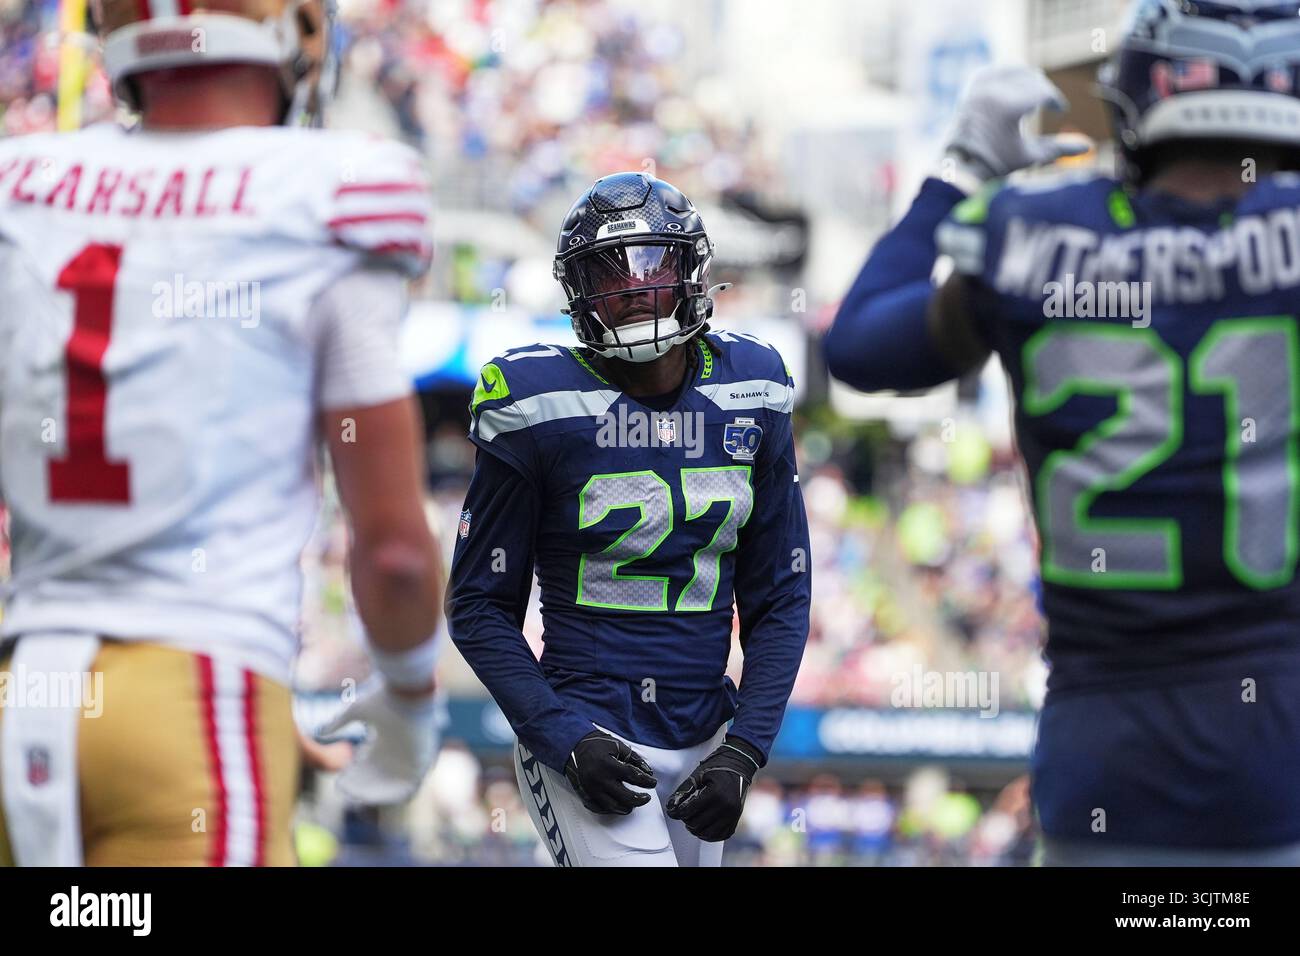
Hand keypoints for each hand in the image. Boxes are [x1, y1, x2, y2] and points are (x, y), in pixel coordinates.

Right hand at [319, 683, 440, 804]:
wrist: (410, 691)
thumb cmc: (384, 698)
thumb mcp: (355, 711)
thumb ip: (338, 723)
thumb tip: (318, 732)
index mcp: (386, 739)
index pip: (369, 765)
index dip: (354, 776)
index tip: (339, 783)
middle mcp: (399, 751)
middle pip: (379, 779)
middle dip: (362, 788)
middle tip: (346, 793)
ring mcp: (411, 758)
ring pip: (392, 786)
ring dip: (374, 794)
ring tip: (356, 797)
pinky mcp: (422, 762)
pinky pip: (409, 788)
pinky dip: (392, 796)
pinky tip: (373, 798)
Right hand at [564, 730, 657, 814]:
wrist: (575, 746)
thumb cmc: (598, 745)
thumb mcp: (618, 746)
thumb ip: (634, 758)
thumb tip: (648, 771)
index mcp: (608, 765)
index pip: (633, 777)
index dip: (646, 781)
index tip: (653, 782)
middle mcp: (600, 780)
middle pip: (625, 797)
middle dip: (640, 799)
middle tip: (647, 797)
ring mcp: (592, 789)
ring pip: (613, 806)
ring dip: (627, 807)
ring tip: (634, 804)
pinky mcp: (586, 794)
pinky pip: (600, 808)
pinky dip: (611, 810)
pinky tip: (619, 806)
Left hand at [664, 736, 761, 841]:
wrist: (739, 766)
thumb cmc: (717, 768)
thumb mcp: (698, 775)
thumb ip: (683, 791)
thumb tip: (671, 807)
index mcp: (716, 793)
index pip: (690, 811)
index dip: (678, 812)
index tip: (673, 811)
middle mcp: (726, 806)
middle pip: (697, 824)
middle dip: (687, 820)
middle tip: (685, 813)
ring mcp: (733, 815)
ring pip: (707, 833)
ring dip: (696, 829)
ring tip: (693, 820)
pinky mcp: (736, 820)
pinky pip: (720, 835)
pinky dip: (709, 835)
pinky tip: (703, 827)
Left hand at [944, 65, 1088, 184]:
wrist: (960, 168)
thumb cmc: (996, 164)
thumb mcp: (1029, 156)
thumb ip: (1058, 148)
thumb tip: (1088, 145)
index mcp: (1009, 107)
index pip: (1042, 91)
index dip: (1055, 100)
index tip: (1060, 109)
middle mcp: (994, 92)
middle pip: (1030, 78)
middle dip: (1042, 89)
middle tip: (1048, 103)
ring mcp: (980, 89)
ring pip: (1013, 70)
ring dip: (1026, 79)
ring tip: (1033, 94)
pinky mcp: (971, 89)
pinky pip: (993, 71)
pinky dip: (1005, 75)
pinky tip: (1012, 85)